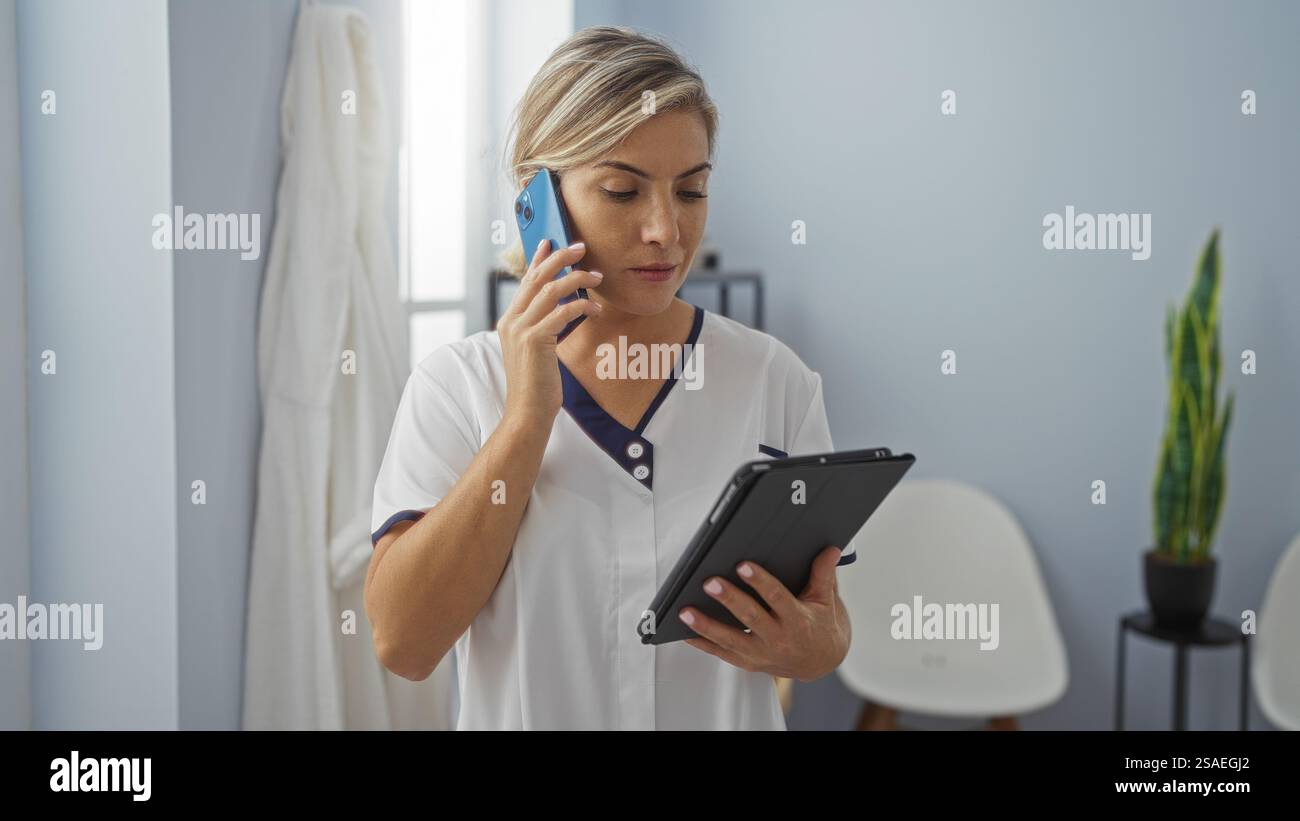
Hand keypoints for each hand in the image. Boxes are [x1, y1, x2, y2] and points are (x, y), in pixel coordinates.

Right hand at [497, 239, 603, 427]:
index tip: (551, 241)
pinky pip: (562, 312)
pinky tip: (595, 309)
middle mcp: (511, 321)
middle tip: (581, 248)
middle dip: (560, 258)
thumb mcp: (537, 350)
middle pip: (536, 277)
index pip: (525, 280)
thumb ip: (543, 326)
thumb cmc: (537, 385)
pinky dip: (582, 306)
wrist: (527, 412)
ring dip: (577, 279)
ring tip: (597, 276)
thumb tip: (563, 308)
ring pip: (550, 290)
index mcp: (509, 321)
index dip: (539, 258)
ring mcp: (520, 330)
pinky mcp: (534, 340)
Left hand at [679, 545, 850, 682]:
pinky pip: (722, 653)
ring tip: (686, 611)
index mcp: (798, 620)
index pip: (777, 598)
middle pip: (750, 618)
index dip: (760, 582)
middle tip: (709, 583)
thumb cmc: (820, 626)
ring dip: (706, 626)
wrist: (821, 663)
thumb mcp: (825, 600)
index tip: (743, 566)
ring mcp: (762, 654)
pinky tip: (685, 632)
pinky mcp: (749, 663)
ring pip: (731, 640)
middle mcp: (779, 639)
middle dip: (729, 600)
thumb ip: (823, 574)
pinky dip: (702, 643)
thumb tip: (831, 549)